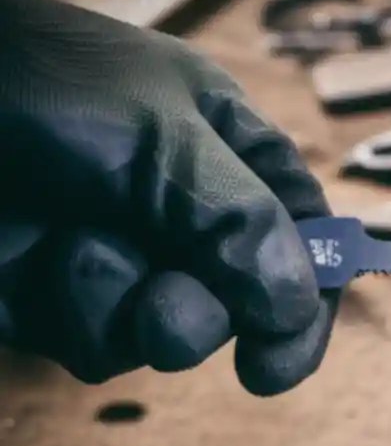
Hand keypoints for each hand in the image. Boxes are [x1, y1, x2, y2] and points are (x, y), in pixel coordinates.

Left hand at [0, 0, 336, 394]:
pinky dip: (59, 311)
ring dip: (113, 303)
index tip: (277, 363)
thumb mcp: (168, 140)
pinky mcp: (56, 300)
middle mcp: (187, 216)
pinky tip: (24, 257)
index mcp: (234, 158)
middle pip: (240, 309)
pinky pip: (90, 348)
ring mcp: (124, 260)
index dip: (305, 306)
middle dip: (197, 315)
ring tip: (66, 240)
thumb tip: (296, 308)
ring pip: (162, 341)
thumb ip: (244, 224)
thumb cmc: (48, 82)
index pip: (306, 242)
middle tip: (162, 305)